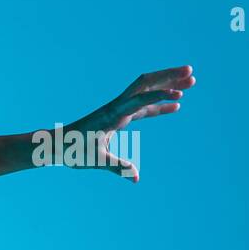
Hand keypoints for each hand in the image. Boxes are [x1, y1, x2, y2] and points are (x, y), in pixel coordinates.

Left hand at [64, 64, 194, 182]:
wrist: (57, 146)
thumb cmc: (73, 151)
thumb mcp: (95, 159)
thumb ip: (116, 167)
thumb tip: (135, 177)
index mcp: (112, 114)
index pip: (139, 100)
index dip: (159, 97)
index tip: (180, 95)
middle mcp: (117, 107)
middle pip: (146, 85)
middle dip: (168, 77)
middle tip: (191, 71)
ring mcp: (120, 110)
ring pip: (147, 92)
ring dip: (168, 84)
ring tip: (191, 79)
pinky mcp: (120, 116)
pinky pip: (144, 107)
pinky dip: (160, 104)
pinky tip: (178, 104)